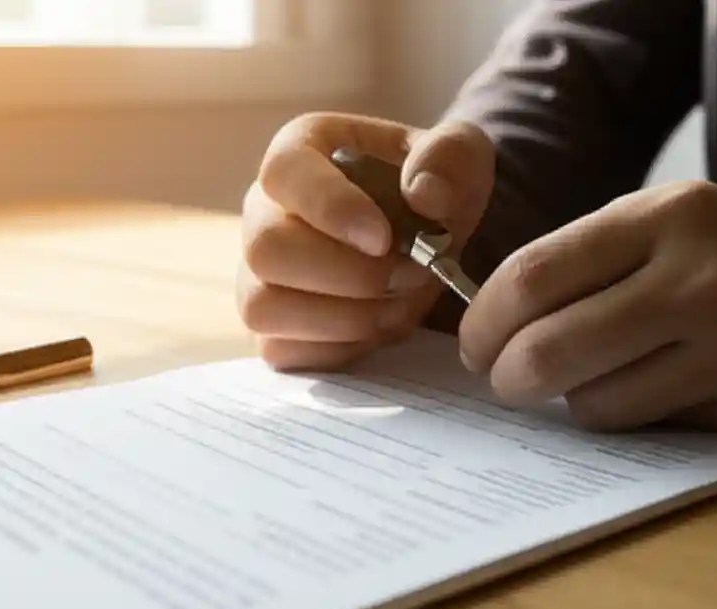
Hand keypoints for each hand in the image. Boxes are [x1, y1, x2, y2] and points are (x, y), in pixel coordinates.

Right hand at [237, 112, 494, 369]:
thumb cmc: (431, 186)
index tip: (384, 238)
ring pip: (263, 307)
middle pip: (266, 250)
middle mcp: (263, 211)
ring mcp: (258, 273)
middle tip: (409, 274)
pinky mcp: (271, 325)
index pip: (284, 173)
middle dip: (347, 274)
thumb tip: (423, 194)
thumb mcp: (458, 155)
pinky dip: (338, 348)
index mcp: (299, 151)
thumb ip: (450, 157)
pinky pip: (280, 350)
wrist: (429, 237)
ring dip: (344, 317)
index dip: (330, 208)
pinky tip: (377, 326)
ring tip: (398, 305)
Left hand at [459, 181, 716, 435]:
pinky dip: (628, 417)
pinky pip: (648, 430)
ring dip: (571, 402)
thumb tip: (484, 322)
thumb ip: (579, 260)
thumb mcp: (662, 225)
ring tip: (589, 378)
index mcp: (668, 216)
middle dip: (506, 376)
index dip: (484, 321)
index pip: (534, 276)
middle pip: (550, 350)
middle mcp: (704, 278)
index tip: (474, 343)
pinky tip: (650, 388)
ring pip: (595, 405)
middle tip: (503, 378)